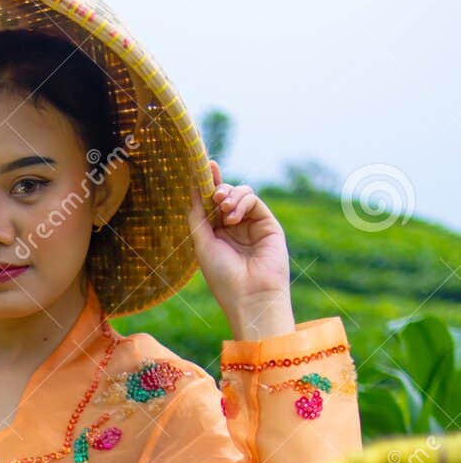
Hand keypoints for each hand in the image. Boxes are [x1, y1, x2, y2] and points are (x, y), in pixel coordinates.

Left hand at [188, 159, 293, 338]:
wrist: (250, 296)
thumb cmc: (223, 276)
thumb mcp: (202, 243)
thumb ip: (198, 215)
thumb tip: (194, 187)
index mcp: (216, 234)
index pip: (211, 204)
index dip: (208, 185)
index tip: (205, 166)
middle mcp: (234, 228)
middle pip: (226, 195)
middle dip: (219, 188)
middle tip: (216, 195)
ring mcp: (252, 225)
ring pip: (241, 194)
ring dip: (230, 195)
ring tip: (223, 208)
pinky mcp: (268, 224)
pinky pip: (253, 200)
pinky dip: (242, 202)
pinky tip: (233, 217)